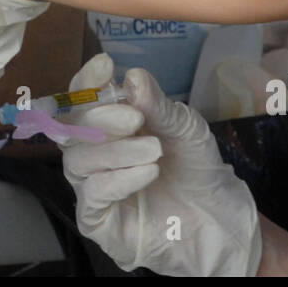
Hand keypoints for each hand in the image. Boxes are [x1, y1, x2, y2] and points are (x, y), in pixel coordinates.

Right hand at [60, 54, 261, 276]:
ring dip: (115, 151)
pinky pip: (92, 195)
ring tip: (154, 150)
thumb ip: (157, 105)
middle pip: (71, 128)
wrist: (216, 215)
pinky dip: (118, 179)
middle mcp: (91, 152)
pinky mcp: (95, 219)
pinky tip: (147, 172)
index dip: (87, 81)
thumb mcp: (184, 127)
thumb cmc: (194, 165)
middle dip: (100, 117)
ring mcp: (90, 186)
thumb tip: (133, 77)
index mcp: (107, 124)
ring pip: (78, 160)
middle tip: (134, 118)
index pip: (82, 98)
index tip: (106, 66)